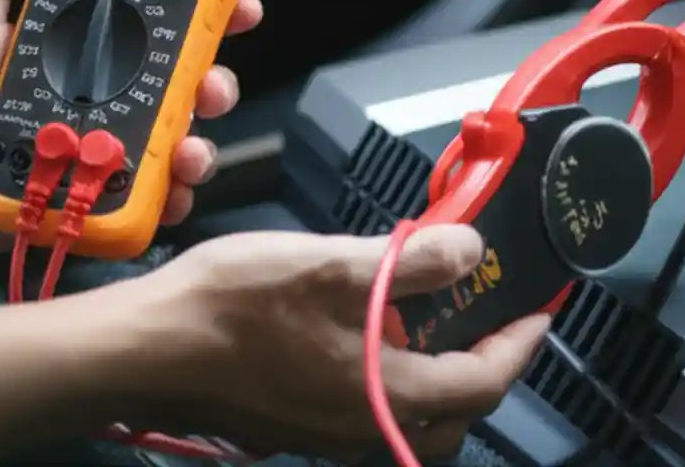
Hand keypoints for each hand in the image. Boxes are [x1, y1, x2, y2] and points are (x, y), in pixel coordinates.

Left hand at [0, 0, 262, 253]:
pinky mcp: (108, 195)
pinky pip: (162, 195)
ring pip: (187, 138)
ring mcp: (115, 146)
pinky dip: (176, 193)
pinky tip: (165, 185)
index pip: (167, 20)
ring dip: (202, 139)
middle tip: (211, 78)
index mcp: (92, 43)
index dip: (211, 7)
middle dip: (217, 77)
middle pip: (192, 80)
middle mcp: (113, 92)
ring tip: (185, 144)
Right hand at [113, 225, 549, 462]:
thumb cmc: (236, 306)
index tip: (543, 308)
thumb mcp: (335, 266)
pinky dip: (393, 375)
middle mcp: (365, 429)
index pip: (485, 382)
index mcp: (388, 396)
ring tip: (434, 312)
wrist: (141, 352)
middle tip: (493, 313)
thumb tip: (475, 250)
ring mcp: (328, 434)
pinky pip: (370, 408)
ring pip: (412, 415)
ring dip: (438, 372)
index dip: (521, 343)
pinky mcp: (297, 425)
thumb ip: (415, 263)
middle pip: (456, 412)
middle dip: (486, 366)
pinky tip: (370, 326)